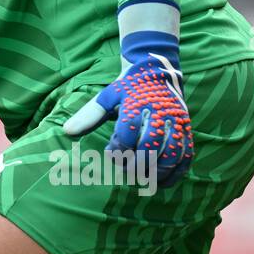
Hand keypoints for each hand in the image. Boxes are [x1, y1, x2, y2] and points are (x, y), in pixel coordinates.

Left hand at [62, 5, 194, 188]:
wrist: (159, 70)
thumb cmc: (130, 86)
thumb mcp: (108, 95)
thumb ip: (89, 114)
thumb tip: (67, 131)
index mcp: (137, 104)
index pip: (127, 134)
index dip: (117, 150)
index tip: (111, 153)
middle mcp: (159, 114)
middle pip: (150, 147)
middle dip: (136, 165)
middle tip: (125, 172)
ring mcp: (176, 123)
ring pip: (171, 155)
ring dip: (156, 172)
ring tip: (141, 179)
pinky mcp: (186, 130)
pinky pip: (185, 156)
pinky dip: (175, 173)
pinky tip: (161, 182)